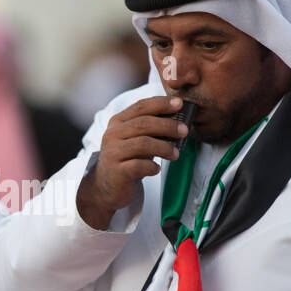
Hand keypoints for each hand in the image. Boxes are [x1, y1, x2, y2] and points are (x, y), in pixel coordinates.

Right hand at [77, 94, 185, 229]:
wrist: (106, 187)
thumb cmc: (127, 160)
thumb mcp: (137, 140)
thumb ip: (151, 129)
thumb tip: (179, 119)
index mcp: (118, 122)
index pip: (140, 107)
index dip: (161, 104)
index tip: (179, 103)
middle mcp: (112, 135)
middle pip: (143, 124)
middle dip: (167, 125)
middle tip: (185, 130)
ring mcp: (113, 153)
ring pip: (143, 144)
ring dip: (164, 147)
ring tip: (176, 154)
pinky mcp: (117, 172)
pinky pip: (139, 166)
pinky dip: (152, 167)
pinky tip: (156, 169)